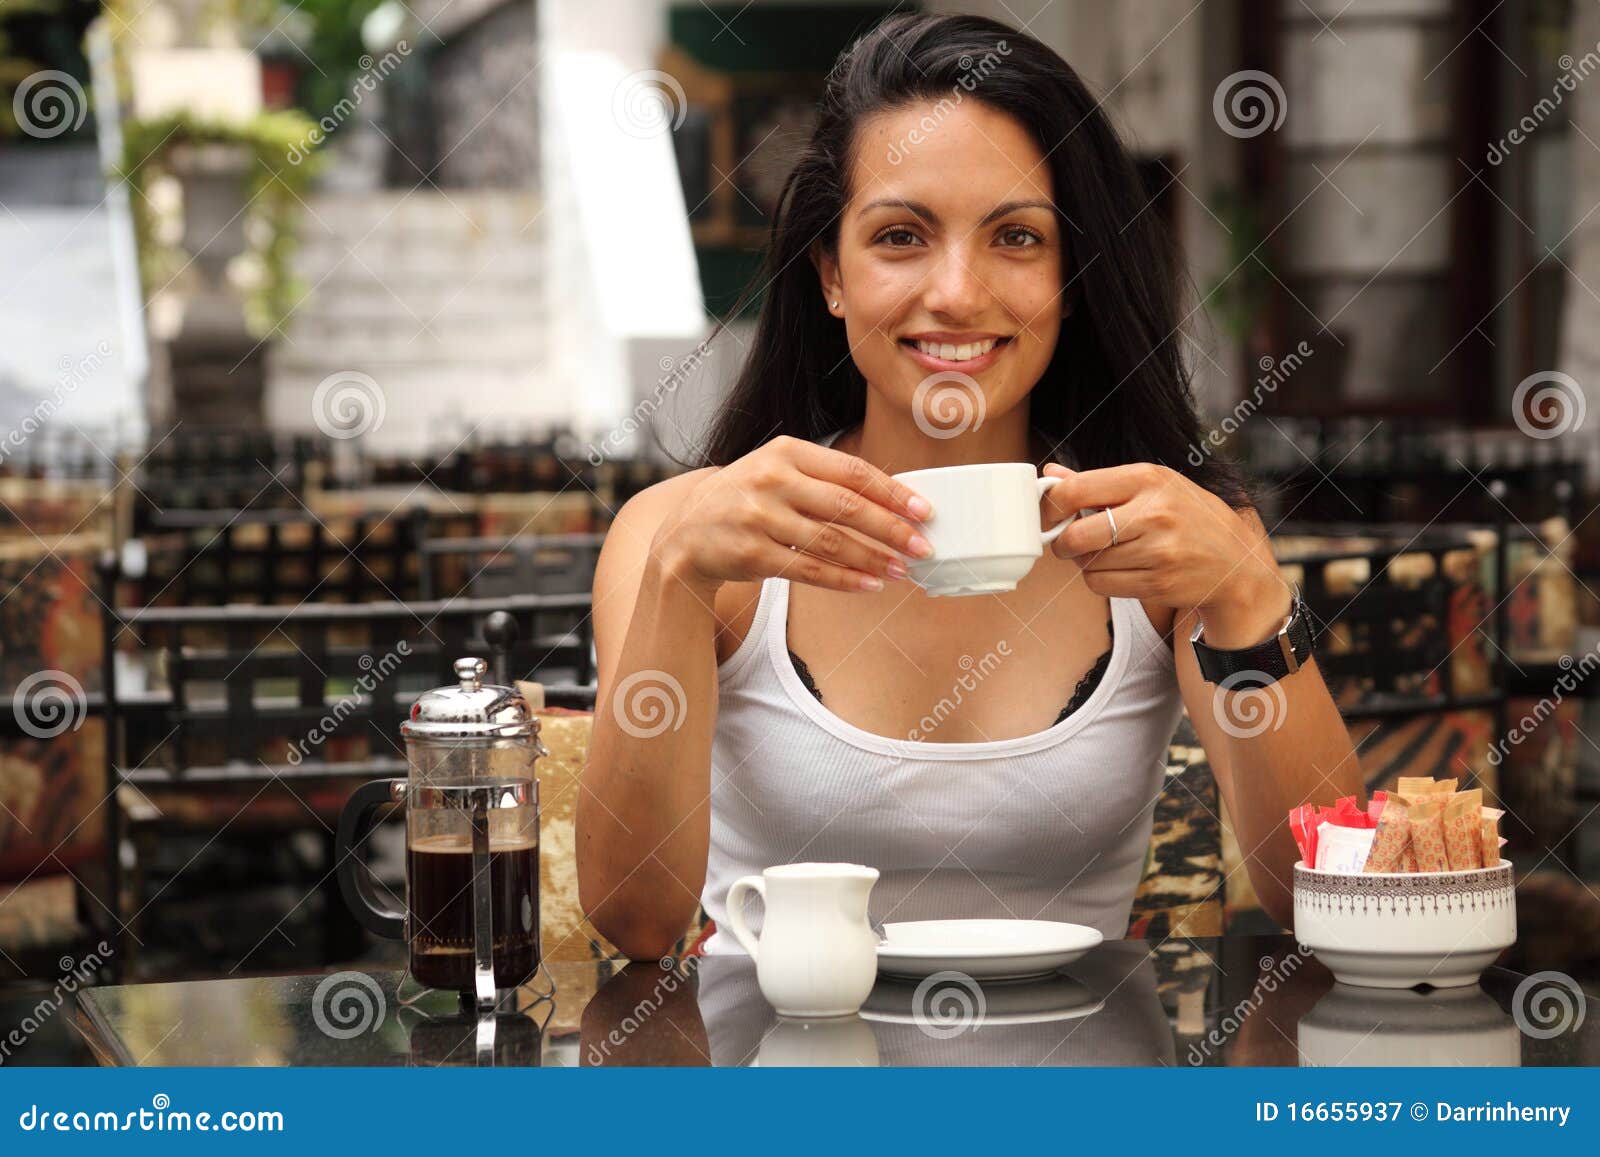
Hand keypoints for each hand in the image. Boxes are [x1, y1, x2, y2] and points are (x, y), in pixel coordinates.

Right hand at [653, 435, 933, 596]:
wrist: (686, 531)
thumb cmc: (746, 499)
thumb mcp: (778, 471)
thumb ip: (824, 479)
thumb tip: (892, 499)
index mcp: (785, 452)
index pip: (851, 471)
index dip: (892, 492)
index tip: (923, 510)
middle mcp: (772, 480)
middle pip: (846, 507)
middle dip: (891, 529)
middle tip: (922, 546)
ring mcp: (759, 518)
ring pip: (831, 542)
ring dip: (873, 559)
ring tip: (901, 570)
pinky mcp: (752, 554)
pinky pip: (810, 571)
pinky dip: (845, 580)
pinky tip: (870, 584)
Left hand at [1041, 462, 1287, 635]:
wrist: (1235, 562)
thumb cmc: (1188, 517)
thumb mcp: (1152, 485)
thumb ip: (1098, 481)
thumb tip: (1050, 475)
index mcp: (1148, 479)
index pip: (1076, 490)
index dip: (1050, 506)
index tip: (1048, 514)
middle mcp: (1154, 513)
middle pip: (1076, 535)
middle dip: (1062, 542)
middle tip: (1067, 541)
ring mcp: (1158, 551)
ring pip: (1087, 564)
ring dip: (1085, 562)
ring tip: (1106, 552)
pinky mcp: (1158, 583)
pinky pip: (1102, 585)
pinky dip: (1100, 580)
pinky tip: (1118, 569)